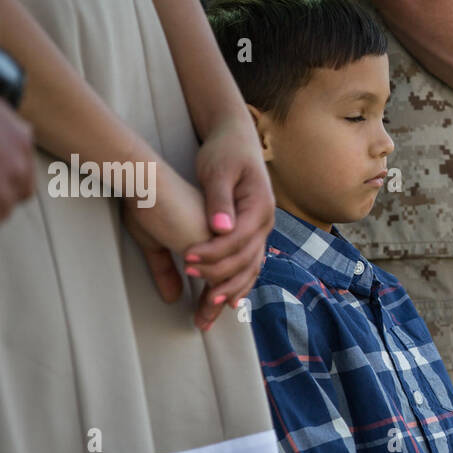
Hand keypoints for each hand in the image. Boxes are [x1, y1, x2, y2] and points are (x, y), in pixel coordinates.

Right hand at [121, 167, 230, 330]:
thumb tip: (171, 298)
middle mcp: (225, 234)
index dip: (216, 291)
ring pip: (228, 278)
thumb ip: (165, 269)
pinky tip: (203, 304)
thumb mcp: (155, 243)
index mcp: (214, 231)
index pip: (224, 267)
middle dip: (217, 304)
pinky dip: (212, 293)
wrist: (147, 183)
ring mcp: (223, 238)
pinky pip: (219, 273)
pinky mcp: (214, 242)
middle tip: (204, 324)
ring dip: (214, 303)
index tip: (206, 312)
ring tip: (202, 320)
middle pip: (231, 276)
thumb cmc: (148, 204)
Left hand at [181, 114, 276, 316]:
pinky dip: (236, 285)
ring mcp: (261, 230)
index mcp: (259, 208)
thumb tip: (222, 229)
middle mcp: (265, 223)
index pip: (238, 240)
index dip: (213, 253)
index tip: (186, 259)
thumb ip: (220, 200)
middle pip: (246, 261)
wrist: (237, 139)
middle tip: (196, 296)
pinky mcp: (251, 234)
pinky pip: (247, 265)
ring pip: (250, 269)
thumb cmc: (224, 152)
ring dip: (230, 292)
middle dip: (220, 281)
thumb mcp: (218, 170)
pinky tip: (226, 302)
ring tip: (208, 312)